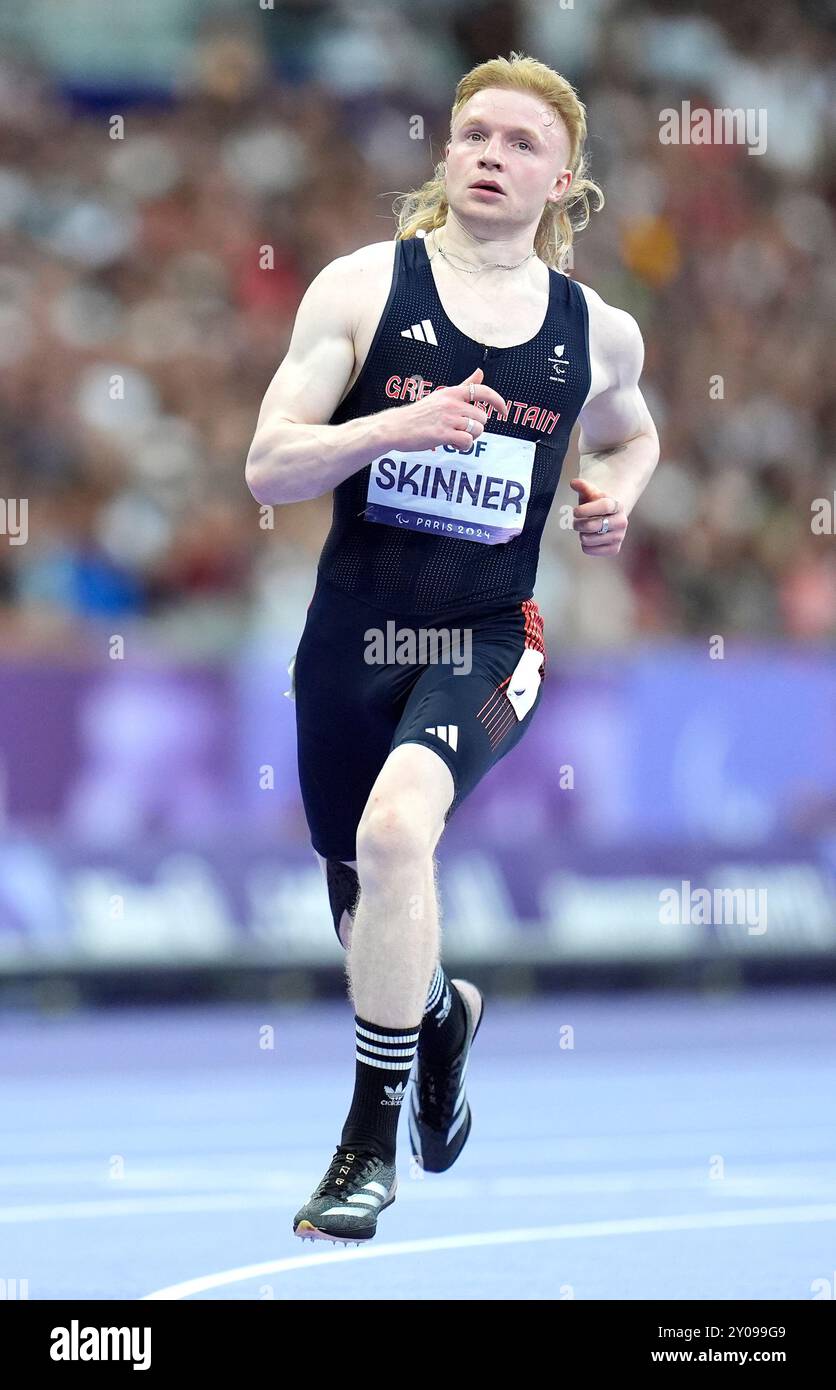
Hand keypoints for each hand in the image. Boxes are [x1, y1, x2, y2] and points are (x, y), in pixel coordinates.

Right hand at [388, 368, 506, 452]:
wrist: (395, 427)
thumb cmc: (418, 414)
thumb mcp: (442, 395)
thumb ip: (464, 385)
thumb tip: (481, 372)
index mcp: (452, 392)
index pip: (482, 391)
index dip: (498, 401)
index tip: (504, 411)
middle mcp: (452, 403)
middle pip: (482, 417)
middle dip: (476, 428)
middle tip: (460, 430)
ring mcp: (448, 418)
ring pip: (477, 430)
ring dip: (469, 438)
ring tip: (454, 437)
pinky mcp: (443, 434)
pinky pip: (467, 441)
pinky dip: (463, 446)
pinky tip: (452, 444)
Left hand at [570, 477, 627, 554]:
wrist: (609, 518)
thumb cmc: (597, 506)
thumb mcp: (591, 494)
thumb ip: (583, 487)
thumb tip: (574, 483)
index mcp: (617, 505)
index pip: (603, 507)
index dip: (586, 509)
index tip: (575, 511)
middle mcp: (621, 521)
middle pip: (593, 525)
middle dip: (578, 524)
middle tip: (576, 522)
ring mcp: (619, 536)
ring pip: (589, 539)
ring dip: (582, 535)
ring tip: (585, 530)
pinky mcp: (614, 549)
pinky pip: (590, 550)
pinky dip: (585, 545)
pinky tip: (589, 538)